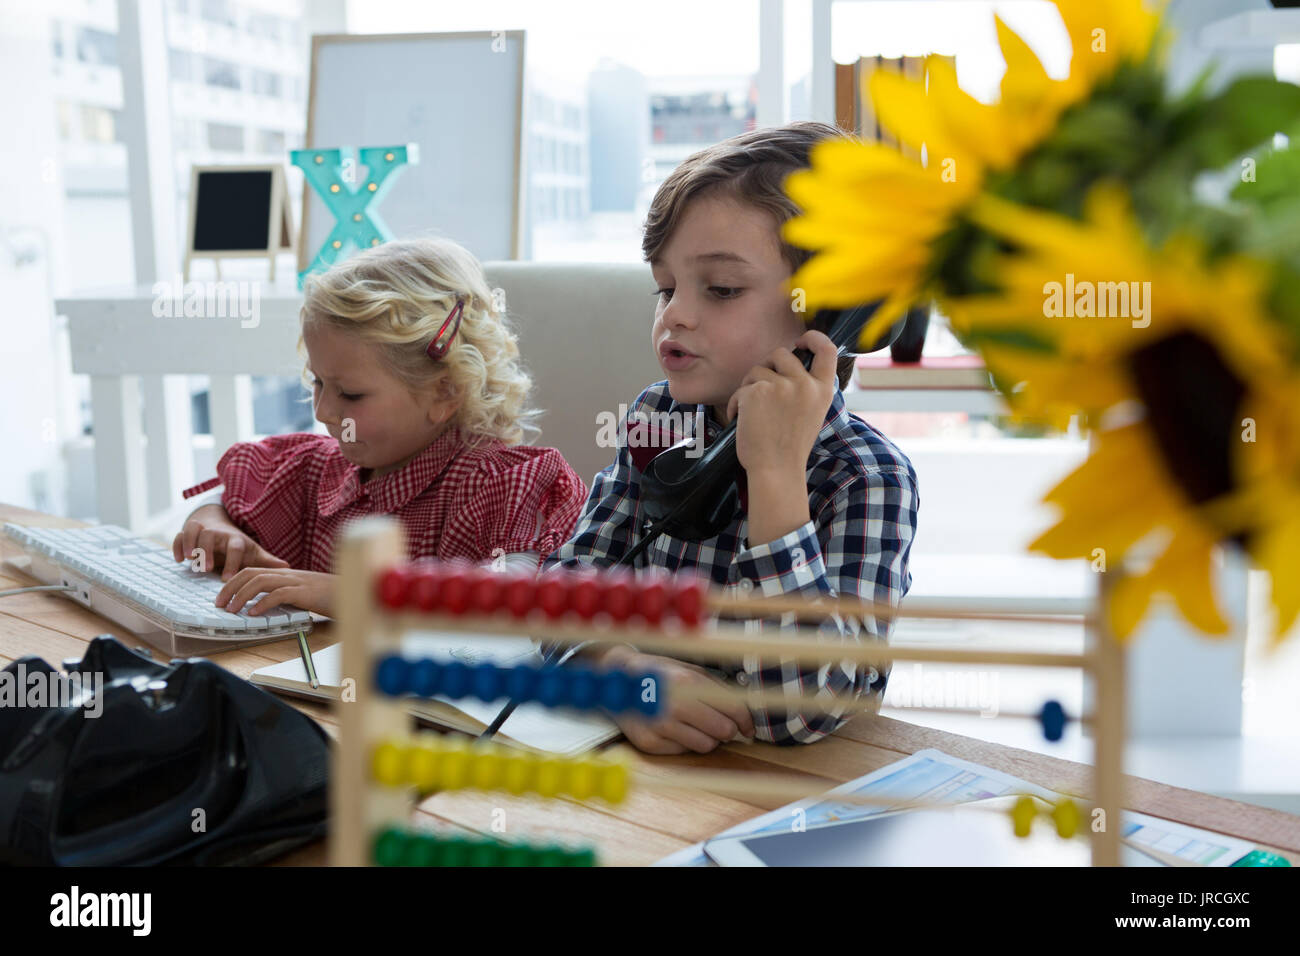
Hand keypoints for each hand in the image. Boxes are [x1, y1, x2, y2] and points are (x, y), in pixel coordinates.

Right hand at [172, 513, 290, 580]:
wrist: (220, 525)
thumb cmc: (238, 546)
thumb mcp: (253, 553)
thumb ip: (267, 561)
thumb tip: (287, 567)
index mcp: (235, 539)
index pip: (235, 547)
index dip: (232, 561)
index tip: (227, 579)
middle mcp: (218, 533)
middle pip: (211, 535)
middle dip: (207, 551)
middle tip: (205, 569)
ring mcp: (202, 532)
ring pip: (193, 529)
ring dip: (189, 543)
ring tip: (187, 560)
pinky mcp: (187, 534)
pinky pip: (178, 534)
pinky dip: (176, 545)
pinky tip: (177, 560)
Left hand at [215, 568, 336, 616]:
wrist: (355, 590)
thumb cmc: (332, 595)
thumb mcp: (305, 594)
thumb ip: (287, 596)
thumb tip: (267, 606)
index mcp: (286, 574)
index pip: (253, 571)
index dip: (234, 582)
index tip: (222, 596)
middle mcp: (288, 574)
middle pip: (251, 573)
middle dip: (230, 587)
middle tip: (219, 603)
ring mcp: (296, 581)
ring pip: (260, 581)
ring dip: (241, 595)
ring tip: (231, 609)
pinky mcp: (304, 592)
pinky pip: (278, 595)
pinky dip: (263, 603)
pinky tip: (253, 614)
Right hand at [597, 647, 755, 753]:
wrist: (619, 680)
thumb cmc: (660, 673)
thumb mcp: (690, 670)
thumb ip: (718, 688)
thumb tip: (746, 711)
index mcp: (688, 683)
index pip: (734, 710)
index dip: (747, 721)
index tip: (748, 727)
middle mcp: (675, 706)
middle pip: (723, 731)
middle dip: (727, 729)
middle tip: (720, 723)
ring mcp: (660, 727)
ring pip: (706, 746)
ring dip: (707, 737)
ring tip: (694, 724)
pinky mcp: (649, 743)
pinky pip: (684, 751)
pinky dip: (685, 742)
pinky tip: (675, 728)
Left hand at [725, 329, 836, 479]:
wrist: (776, 470)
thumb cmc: (790, 447)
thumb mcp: (812, 413)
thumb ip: (806, 389)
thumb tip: (790, 364)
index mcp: (823, 390)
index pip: (827, 350)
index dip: (814, 338)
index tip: (802, 340)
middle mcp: (805, 384)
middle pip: (781, 353)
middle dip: (767, 367)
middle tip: (761, 391)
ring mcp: (781, 386)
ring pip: (757, 370)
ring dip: (749, 387)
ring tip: (752, 412)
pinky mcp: (757, 391)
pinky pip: (741, 388)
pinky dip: (736, 403)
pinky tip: (741, 420)